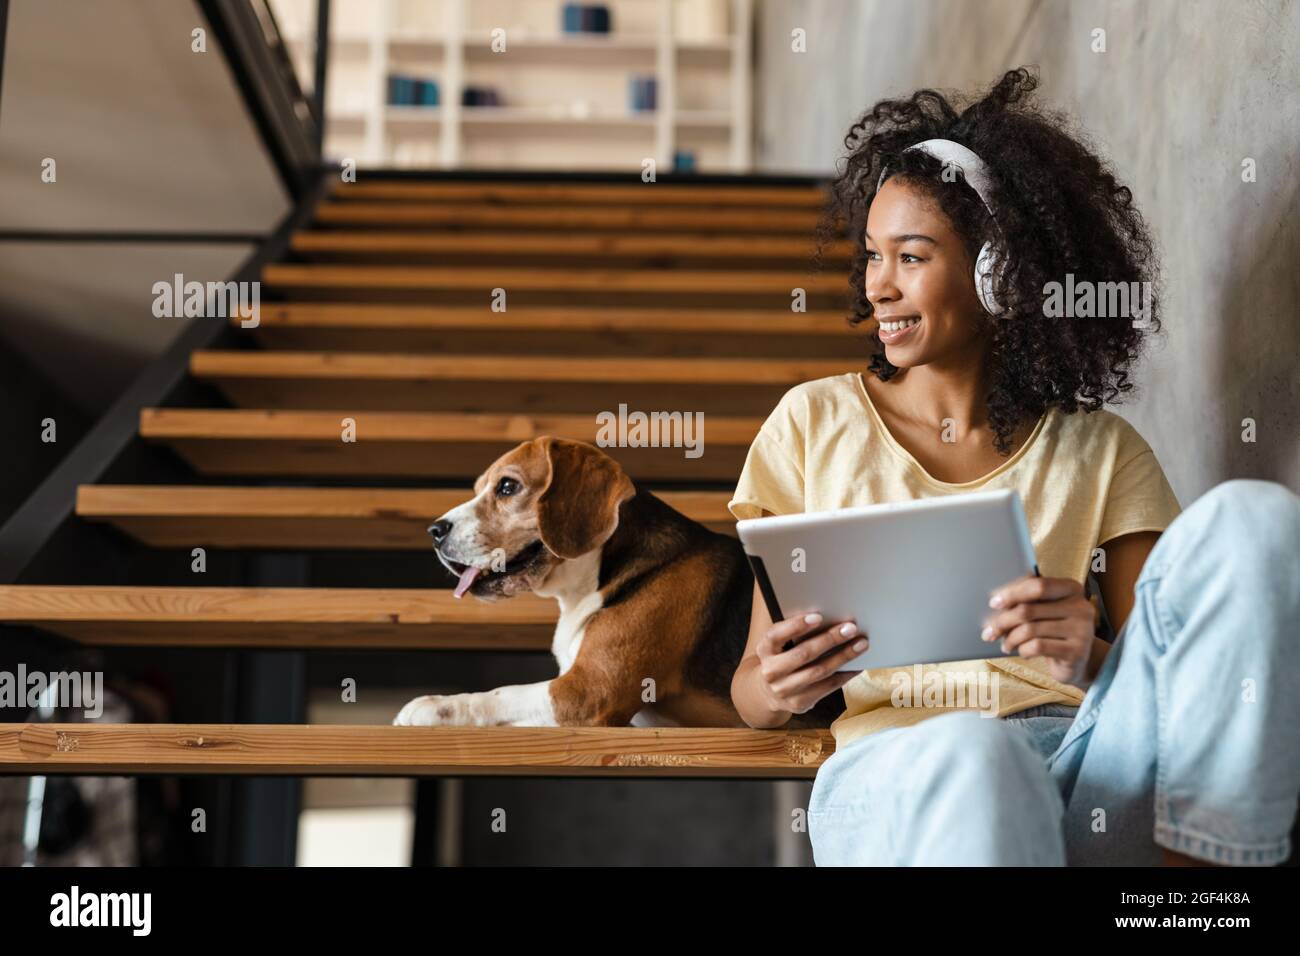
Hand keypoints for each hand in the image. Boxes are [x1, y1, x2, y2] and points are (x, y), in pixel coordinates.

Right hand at [756, 612, 866, 714]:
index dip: (796, 625)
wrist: (768, 692)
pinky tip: (857, 665)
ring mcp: (784, 690)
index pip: (776, 635)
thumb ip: (796, 633)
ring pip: (819, 671)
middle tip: (850, 628)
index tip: (818, 617)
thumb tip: (830, 620)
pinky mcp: (799, 703)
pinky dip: (845, 675)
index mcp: (764, 649)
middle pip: (803, 654)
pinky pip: (827, 687)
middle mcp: (770, 671)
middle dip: (830, 639)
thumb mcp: (779, 644)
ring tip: (860, 644)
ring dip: (843, 656)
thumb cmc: (781, 658)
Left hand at [982, 574, 1096, 686]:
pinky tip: (1021, 651)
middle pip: (1029, 610)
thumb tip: (996, 602)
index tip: (994, 603)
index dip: (1012, 593)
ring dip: (1010, 639)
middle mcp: (1081, 607)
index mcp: (1072, 589)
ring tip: (1005, 645)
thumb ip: (1028, 601)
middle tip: (989, 631)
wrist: (1078, 661)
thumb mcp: (1046, 611)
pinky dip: (1023, 649)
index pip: (1038, 585)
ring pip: (1030, 630)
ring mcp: (1082, 630)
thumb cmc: (1054, 630)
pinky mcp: (1077, 652)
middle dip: (1003, 621)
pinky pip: (1037, 646)